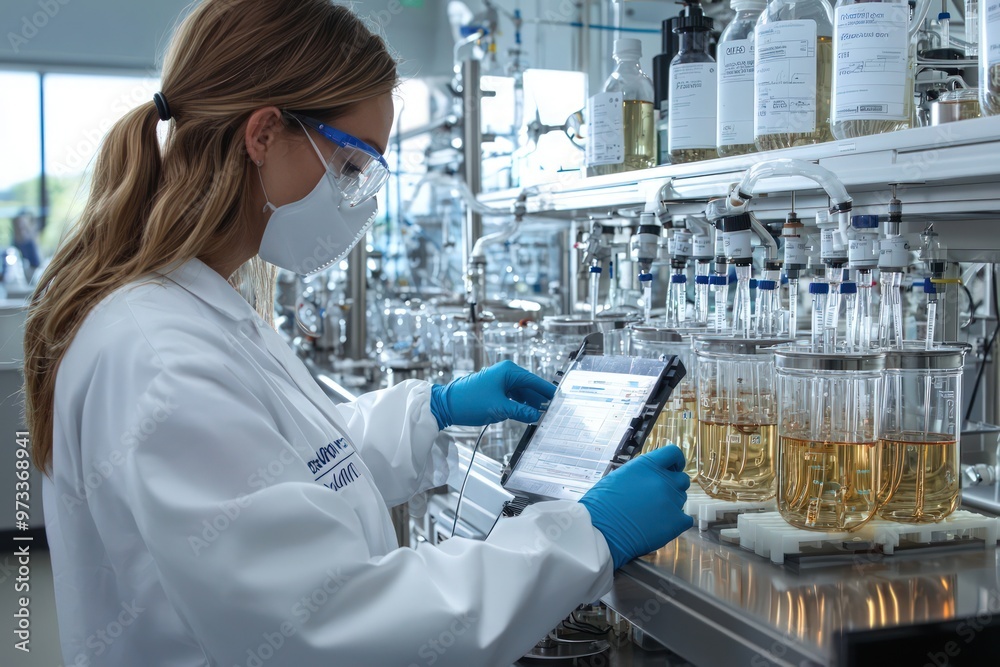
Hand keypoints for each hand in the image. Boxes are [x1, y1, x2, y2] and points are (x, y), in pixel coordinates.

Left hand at [430, 360, 555, 428]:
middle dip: (539, 399)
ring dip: (529, 404)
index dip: (547, 391)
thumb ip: (521, 411)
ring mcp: (500, 381)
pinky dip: (520, 405)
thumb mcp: (499, 408)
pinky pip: (513, 397)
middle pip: (529, 387)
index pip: (534, 381)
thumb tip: (537, 415)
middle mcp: (505, 373)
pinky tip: (527, 414)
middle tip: (552, 412)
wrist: (447, 405)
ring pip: (521, 393)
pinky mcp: (495, 390)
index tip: (559, 399)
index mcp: (508, 371)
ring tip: (541, 416)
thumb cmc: (470, 401)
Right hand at [579, 446, 692, 569]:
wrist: (599, 530)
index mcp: (647, 465)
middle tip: (657, 496)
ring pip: (681, 499)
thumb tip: (648, 477)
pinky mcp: (675, 522)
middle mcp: (663, 480)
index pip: (674, 453)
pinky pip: (686, 519)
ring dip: (671, 504)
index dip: (676, 462)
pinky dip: (677, 522)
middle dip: (672, 486)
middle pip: (681, 479)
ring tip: (652, 514)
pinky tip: (661, 525)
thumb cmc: (601, 505)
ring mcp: (671, 501)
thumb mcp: (619, 477)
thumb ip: (640, 474)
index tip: (673, 468)